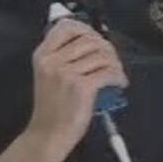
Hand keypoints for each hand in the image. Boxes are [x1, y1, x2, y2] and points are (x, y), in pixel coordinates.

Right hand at [25, 19, 128, 151]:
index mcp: (43, 55)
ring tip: (116, 73)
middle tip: (112, 60)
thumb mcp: (47, 76)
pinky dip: (118, 76)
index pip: (66, 27)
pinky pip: (108, 72)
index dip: (86, 29)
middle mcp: (53, 61)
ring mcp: (66, 73)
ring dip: (115, 63)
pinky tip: (119, 83)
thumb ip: (62, 57)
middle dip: (107, 48)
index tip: (97, 38)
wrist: (48, 134)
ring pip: (102, 55)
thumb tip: (93, 43)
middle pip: (89, 39)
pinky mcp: (82, 87)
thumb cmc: (51, 108)